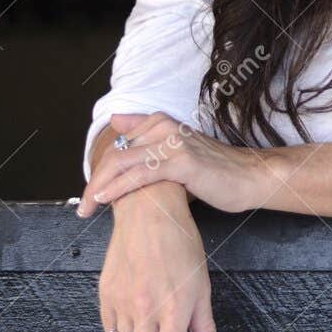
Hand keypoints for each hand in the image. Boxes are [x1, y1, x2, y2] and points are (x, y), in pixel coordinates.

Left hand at [79, 111, 271, 215]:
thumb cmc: (215, 172)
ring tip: (87, 207)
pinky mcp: (181, 162)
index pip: (117, 144)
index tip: (91, 193)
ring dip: (98, 187)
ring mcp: (172, 143)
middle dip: (94, 181)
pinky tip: (105, 199)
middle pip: (114, 153)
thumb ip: (149, 146)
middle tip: (82, 206)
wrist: (250, 177)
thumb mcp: (178, 154)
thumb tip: (118, 127)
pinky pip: (140, 174)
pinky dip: (118, 187)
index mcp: (161, 123)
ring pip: (121, 162)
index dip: (99, 169)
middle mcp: (164, 127)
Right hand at [97, 184, 225, 331]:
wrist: (148, 212)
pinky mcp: (105, 295)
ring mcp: (122, 302)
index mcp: (174, 306)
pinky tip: (136, 313)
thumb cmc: (180, 243)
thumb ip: (204, 326)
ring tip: (152, 324)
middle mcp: (145, 308)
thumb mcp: (202, 285)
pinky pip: (111, 330)